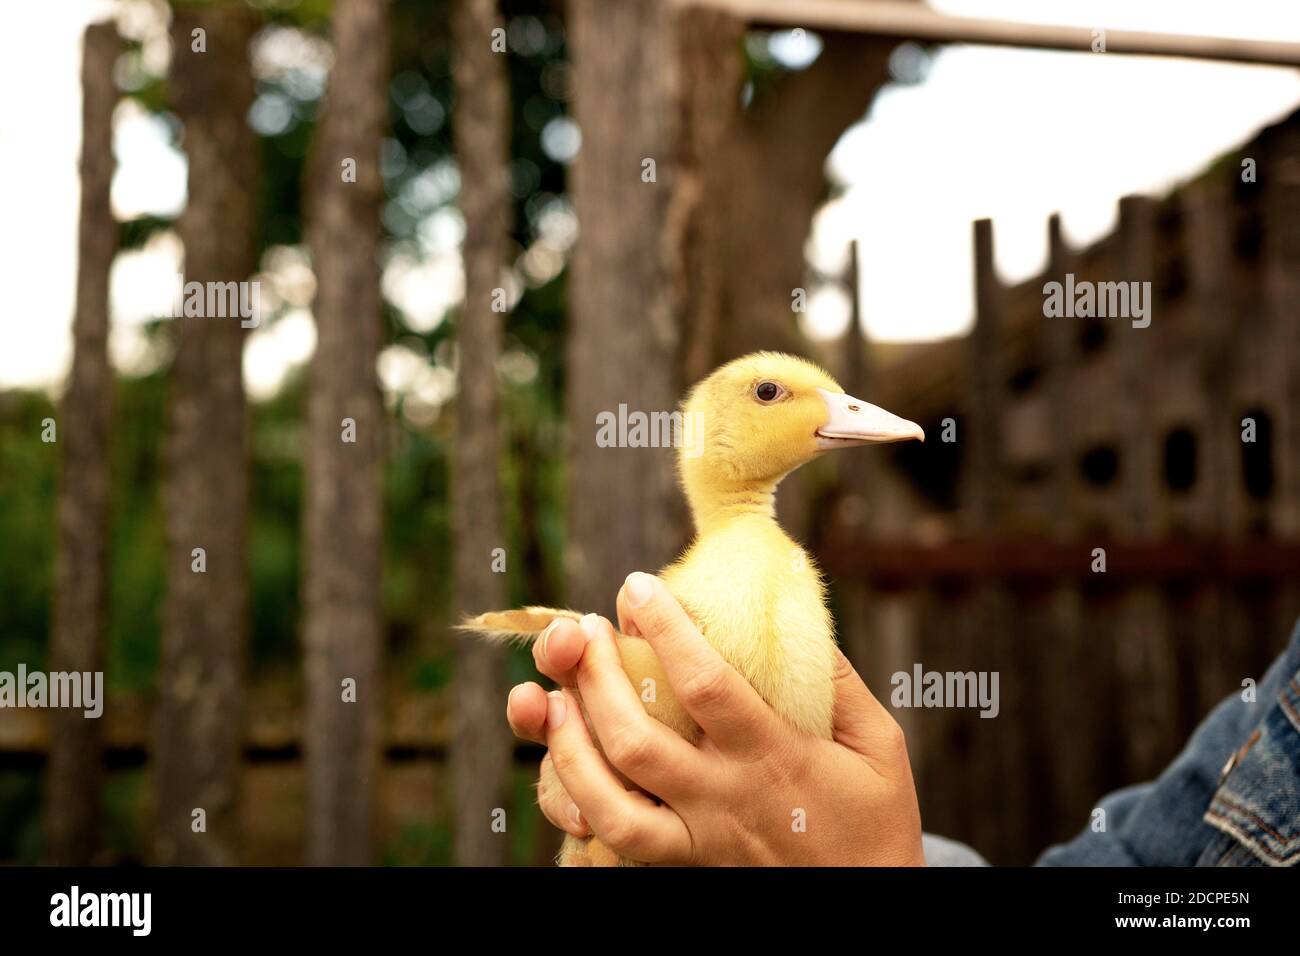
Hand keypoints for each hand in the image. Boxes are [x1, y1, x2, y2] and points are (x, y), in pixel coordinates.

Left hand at [505, 573, 925, 865]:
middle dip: (598, 678)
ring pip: (612, 801)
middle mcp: (727, 799)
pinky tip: (563, 756)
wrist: (871, 904)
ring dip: (571, 743)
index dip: (666, 630)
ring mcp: (700, 838)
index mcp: (776, 757)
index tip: (638, 585)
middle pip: (639, 741)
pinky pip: (616, 839)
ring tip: (553, 693)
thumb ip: (836, 680)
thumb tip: (789, 616)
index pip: (708, 685)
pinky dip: (579, 797)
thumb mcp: (878, 743)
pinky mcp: (684, 866)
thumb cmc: (875, 818)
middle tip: (584, 629)